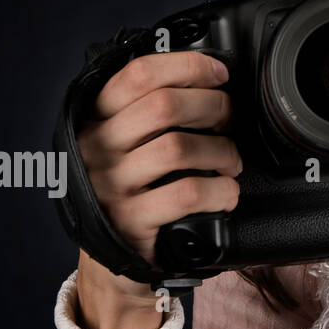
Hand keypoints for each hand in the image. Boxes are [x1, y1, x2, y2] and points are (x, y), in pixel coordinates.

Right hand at [76, 50, 241, 279]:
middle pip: (164, 105)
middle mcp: (97, 149)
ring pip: (178, 147)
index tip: (219, 74)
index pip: (139, 75)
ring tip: (231, 162)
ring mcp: (110, 186)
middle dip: (213, 106)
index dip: (187, 66)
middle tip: (229, 122)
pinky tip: (226, 193)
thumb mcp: (125, 146)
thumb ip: (150, 112)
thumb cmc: (130, 192)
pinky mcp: (129, 222)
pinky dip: (219, 190)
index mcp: (97, 120)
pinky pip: (186, 194)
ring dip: (221, 151)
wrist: (109, 262)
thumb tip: (210, 80)